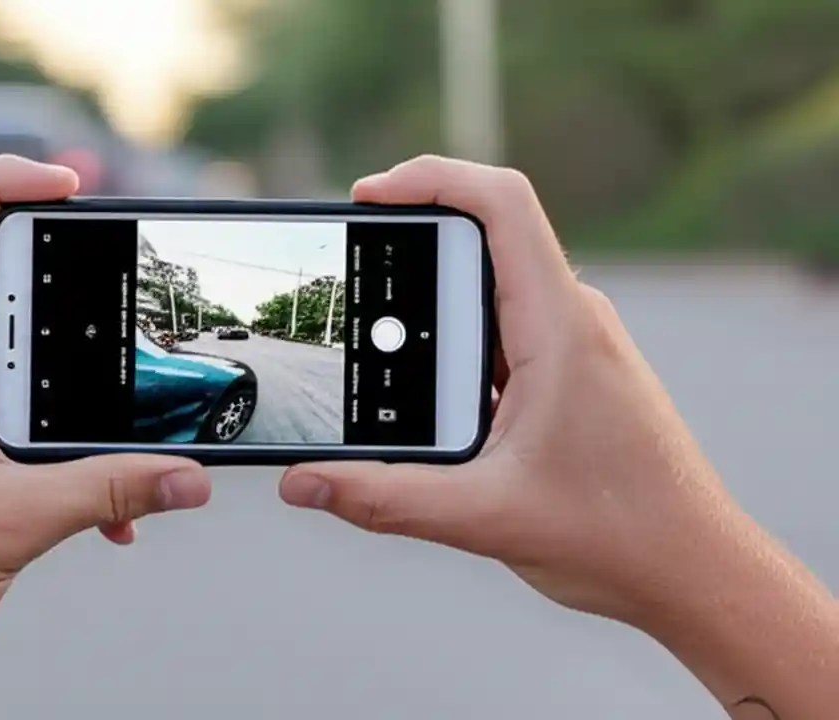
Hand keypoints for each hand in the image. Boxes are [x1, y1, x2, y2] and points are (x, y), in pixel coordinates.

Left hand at [0, 156, 210, 718]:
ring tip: (106, 458)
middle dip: (70, 332)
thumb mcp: (20, 521)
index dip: (1, 182)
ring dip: (63, 407)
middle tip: (121, 354)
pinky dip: (44, 441)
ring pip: (7, 366)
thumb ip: (112, 489)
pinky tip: (85, 497)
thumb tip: (186, 476)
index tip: (67, 183)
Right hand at [286, 154, 730, 621]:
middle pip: (485, 235)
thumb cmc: (617, 534)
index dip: (430, 178)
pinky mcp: (567, 373)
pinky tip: (418, 387)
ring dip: (429, 299)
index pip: (500, 204)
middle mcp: (570, 320)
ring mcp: (571, 344)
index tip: (366, 196)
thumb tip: (303, 481)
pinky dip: (451, 339)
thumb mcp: (483, 517)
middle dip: (410, 241)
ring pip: (490, 287)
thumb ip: (384, 497)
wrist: (692, 568)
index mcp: (559, 328)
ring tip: (370, 335)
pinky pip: (501, 329)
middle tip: (348, 271)